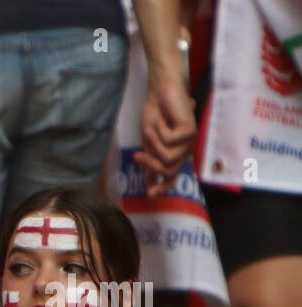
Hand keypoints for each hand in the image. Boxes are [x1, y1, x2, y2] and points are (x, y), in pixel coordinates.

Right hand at [135, 74, 196, 195]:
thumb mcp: (148, 143)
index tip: (148, 194)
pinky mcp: (190, 131)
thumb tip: (147, 181)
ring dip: (153, 144)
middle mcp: (185, 149)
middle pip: (169, 171)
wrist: (160, 92)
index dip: (162, 187)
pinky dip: (159, 132)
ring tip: (151, 130)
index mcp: (176, 153)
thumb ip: (149, 161)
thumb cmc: (154, 114)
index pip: (172, 176)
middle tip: (136, 156)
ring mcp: (189, 141)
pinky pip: (168, 142)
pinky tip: (161, 121)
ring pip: (167, 158)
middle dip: (151, 165)